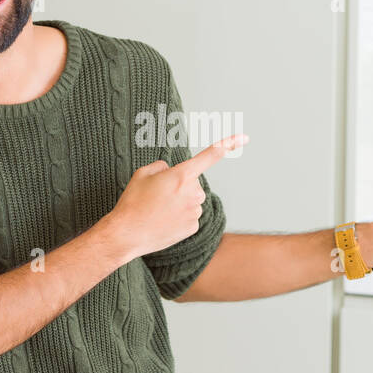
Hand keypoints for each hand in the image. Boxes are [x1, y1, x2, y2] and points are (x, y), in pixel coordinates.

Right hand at [106, 133, 248, 259]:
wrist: (127, 234)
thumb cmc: (133, 202)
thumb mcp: (142, 174)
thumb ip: (162, 166)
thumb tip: (170, 171)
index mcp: (182, 175)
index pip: (210, 155)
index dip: (228, 144)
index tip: (244, 137)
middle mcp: (193, 193)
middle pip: (193, 183)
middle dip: (180, 186)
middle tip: (157, 196)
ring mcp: (195, 212)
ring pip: (192, 201)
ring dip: (179, 202)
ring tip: (158, 210)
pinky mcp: (193, 227)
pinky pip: (190, 216)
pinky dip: (179, 217)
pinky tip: (163, 221)